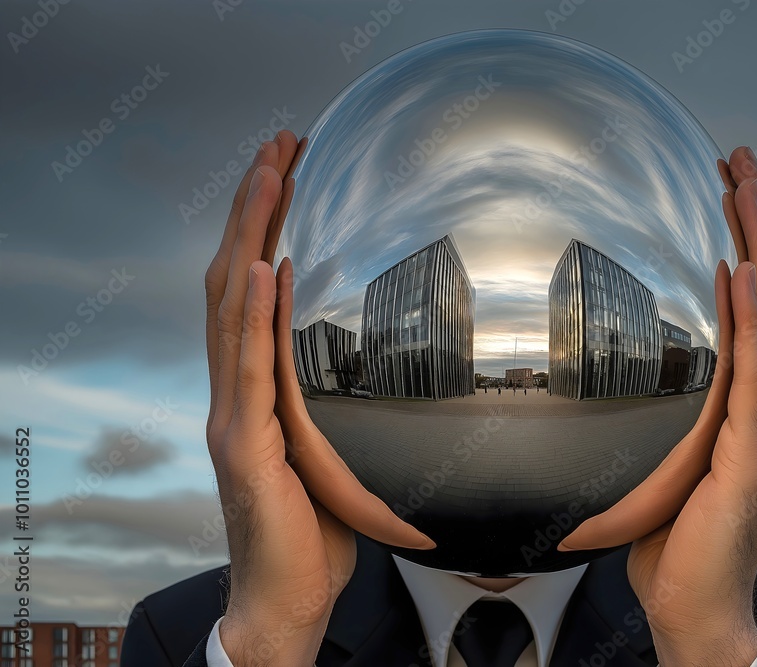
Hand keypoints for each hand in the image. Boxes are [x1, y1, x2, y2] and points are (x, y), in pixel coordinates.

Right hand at [204, 130, 434, 665]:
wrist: (289, 591)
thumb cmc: (318, 523)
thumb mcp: (335, 440)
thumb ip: (342, 394)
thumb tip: (392, 360)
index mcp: (255, 384)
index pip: (253, 285)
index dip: (264, 223)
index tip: (289, 167)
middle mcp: (234, 387)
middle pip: (234, 276)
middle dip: (253, 205)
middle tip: (279, 142)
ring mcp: (233, 413)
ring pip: (231, 306)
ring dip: (248, 233)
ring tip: (269, 173)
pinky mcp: (244, 444)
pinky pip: (248, 370)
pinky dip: (252, 314)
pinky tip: (265, 267)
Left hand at [558, 147, 756, 666]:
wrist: (695, 607)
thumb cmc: (673, 539)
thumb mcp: (662, 455)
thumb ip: (659, 408)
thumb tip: (609, 369)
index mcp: (752, 406)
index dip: (752, 244)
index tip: (729, 188)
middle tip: (740, 159)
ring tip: (745, 185)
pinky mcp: (756, 460)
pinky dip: (753, 322)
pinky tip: (740, 273)